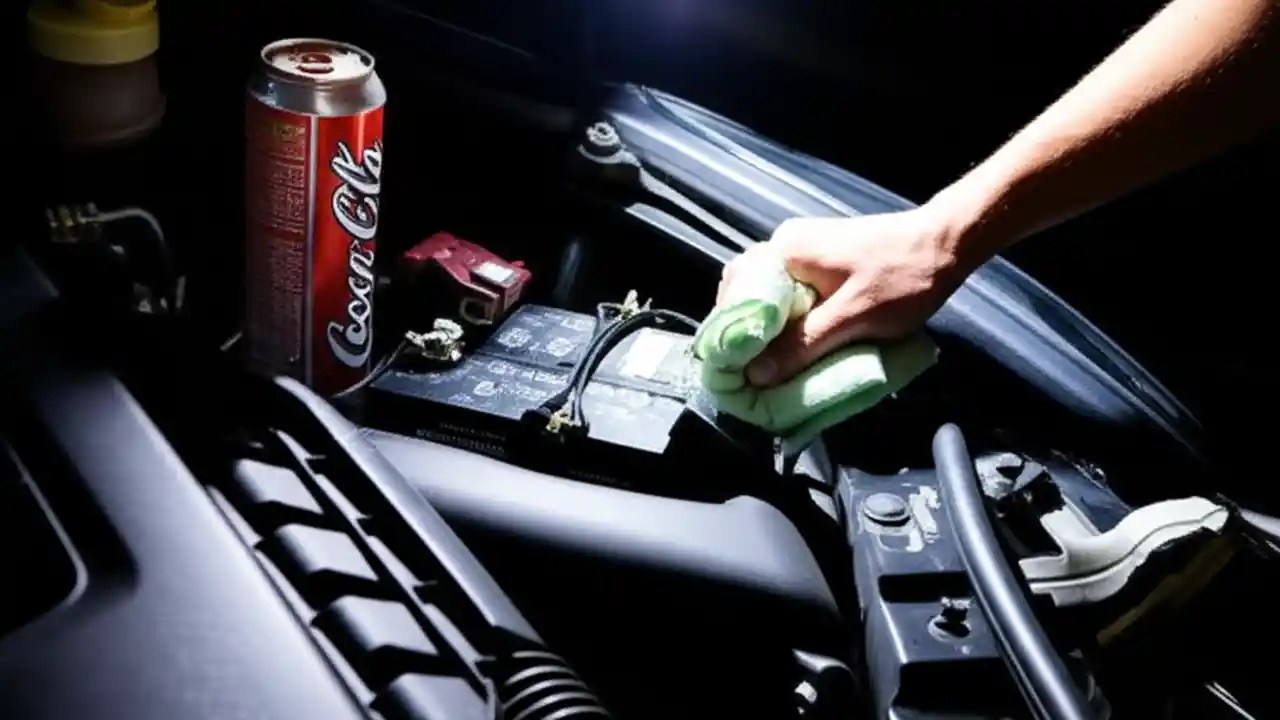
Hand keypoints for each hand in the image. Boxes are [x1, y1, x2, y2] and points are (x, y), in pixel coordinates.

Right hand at [718, 206, 977, 387]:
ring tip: (777, 364)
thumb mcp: (852, 318)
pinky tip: (800, 344)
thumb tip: (756, 374)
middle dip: (749, 333)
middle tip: (756, 372)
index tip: (736, 369)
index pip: (735, 293)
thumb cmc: (903, 277)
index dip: (731, 334)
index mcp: (785, 250)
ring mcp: (805, 250)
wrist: (948, 244)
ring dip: (772, 329)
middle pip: (748, 293)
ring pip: (771, 296)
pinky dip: (791, 320)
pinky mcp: (823, 261)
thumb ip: (802, 345)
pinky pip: (792, 294)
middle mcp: (787, 245)